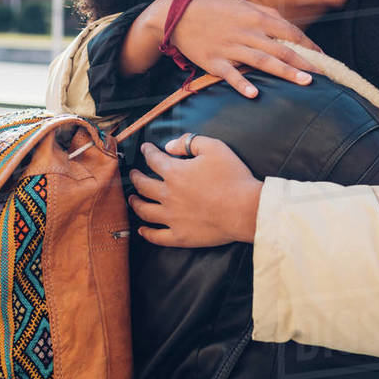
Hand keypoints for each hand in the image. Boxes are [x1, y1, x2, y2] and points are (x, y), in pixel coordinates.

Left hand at [128, 134, 260, 246]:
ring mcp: (172, 217)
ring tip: (132, 199)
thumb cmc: (233, 177)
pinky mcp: (179, 236)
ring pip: (144, 211)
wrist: (246, 209)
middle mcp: (168, 195)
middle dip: (136, 177)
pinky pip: (156, 236)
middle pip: (143, 185)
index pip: (153, 159)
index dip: (147, 151)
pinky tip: (142, 229)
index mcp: (174, 173)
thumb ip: (190, 142)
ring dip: (135, 203)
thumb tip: (170, 146)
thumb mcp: (215, 148)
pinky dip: (146, 233)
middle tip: (133, 174)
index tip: (145, 148)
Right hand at [174, 0, 323, 97]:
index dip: (308, 45)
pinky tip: (253, 94)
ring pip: (262, 61)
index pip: (289, 32)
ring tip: (304, 82)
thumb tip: (288, 26)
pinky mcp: (214, 61)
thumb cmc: (214, 10)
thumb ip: (266, 14)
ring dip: (285, 72)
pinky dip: (241, 84)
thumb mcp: (242, 4)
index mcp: (256, 17)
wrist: (177, 15)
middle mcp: (247, 32)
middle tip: (323, 75)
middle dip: (305, 62)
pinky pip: (230, 74)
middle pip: (281, 49)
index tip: (322, 57)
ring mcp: (230, 48)